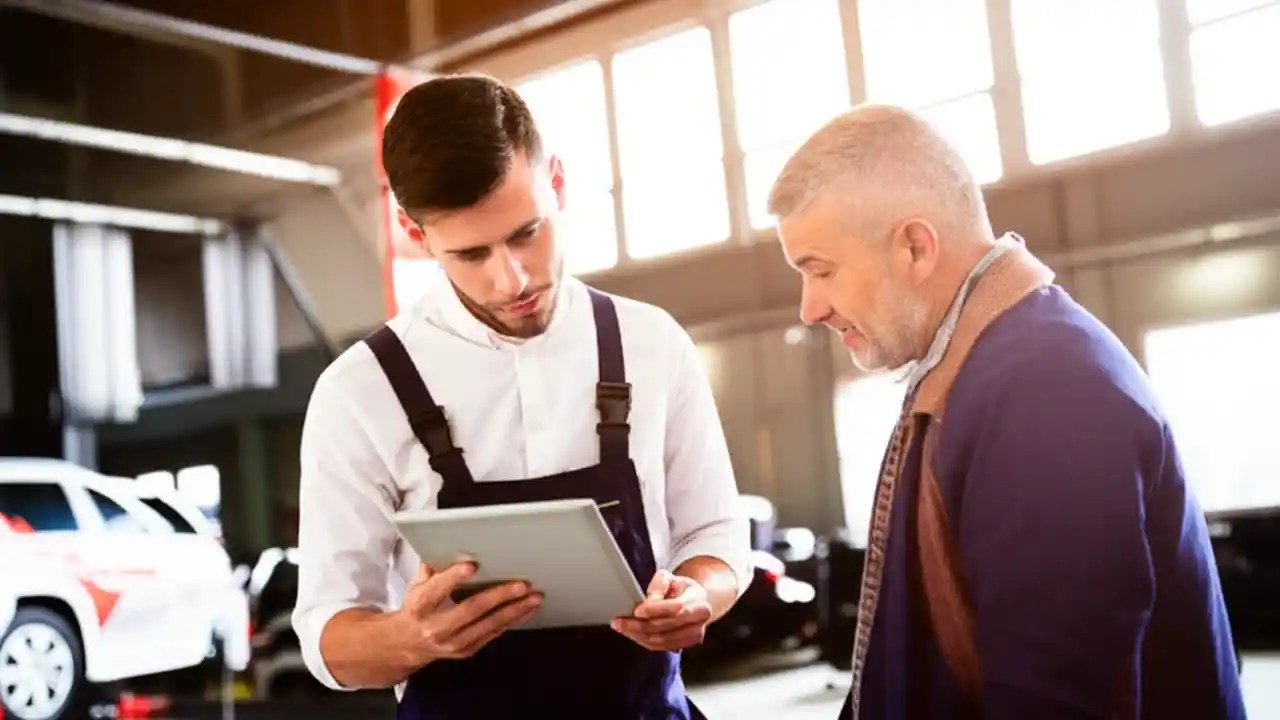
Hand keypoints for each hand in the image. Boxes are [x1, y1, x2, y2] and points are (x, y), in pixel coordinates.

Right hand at [397, 562, 542, 664]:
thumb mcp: (415, 584)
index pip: (437, 589)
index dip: (454, 577)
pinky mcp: (466, 650)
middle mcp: (436, 627)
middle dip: (499, 596)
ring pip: (488, 625)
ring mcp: (453, 642)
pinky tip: (527, 609)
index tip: (472, 565)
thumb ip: (432, 565)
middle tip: (521, 584)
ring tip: (534, 597)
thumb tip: (449, 543)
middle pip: (470, 610)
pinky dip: (514, 620)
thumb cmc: (416, 608)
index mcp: (420, 605)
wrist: (407, 644)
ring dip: (515, 610)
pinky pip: (494, 634)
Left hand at [611, 569, 712, 651]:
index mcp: (699, 602)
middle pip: (666, 627)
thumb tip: (649, 600)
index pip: (676, 608)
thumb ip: (659, 585)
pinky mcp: (683, 646)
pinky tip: (631, 632)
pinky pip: (660, 647)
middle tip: (620, 621)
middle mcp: (699, 622)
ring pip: (661, 640)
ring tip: (622, 627)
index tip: (637, 610)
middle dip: (640, 625)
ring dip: (638, 635)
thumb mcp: (670, 578)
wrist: (694, 603)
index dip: (655, 610)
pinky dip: (643, 640)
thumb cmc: (679, 589)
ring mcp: (693, 636)